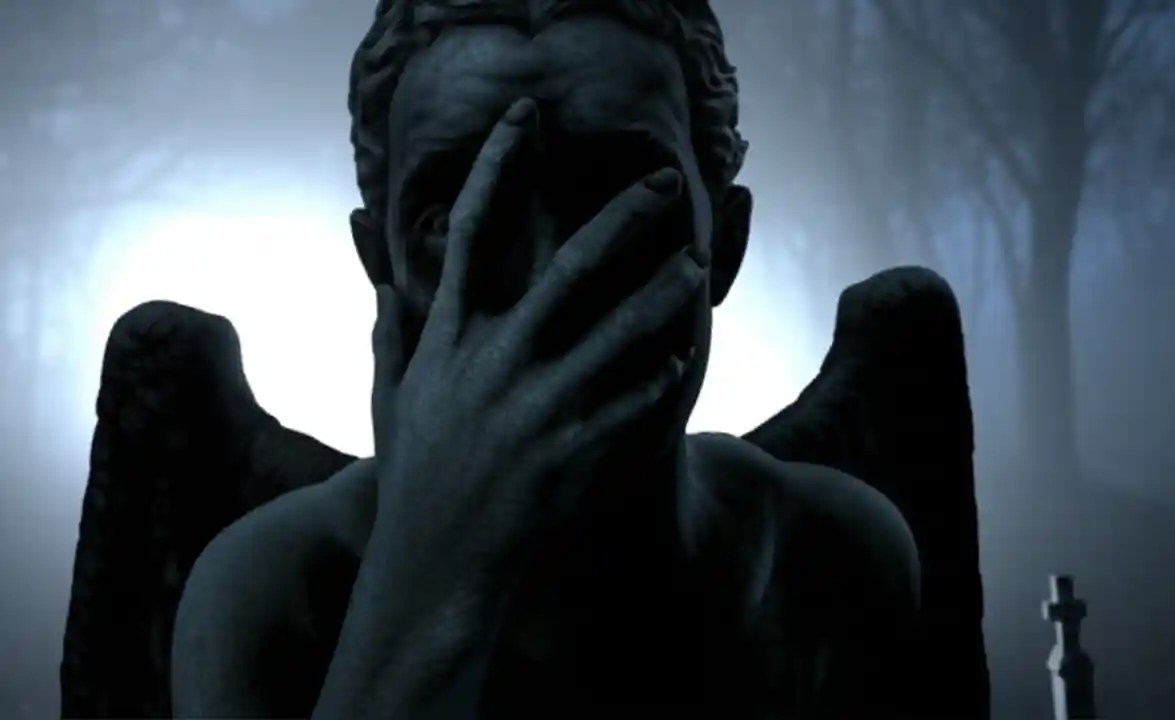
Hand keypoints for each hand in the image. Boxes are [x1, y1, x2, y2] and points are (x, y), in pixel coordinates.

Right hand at [370, 97, 707, 570]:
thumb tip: (384, 290)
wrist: (433, 569)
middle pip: (567, 270)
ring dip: (662, 297)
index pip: (472, 233)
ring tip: (694, 268)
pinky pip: (631, 405)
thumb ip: (391, 340)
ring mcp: (536, 411)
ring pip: (617, 335)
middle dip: (620, 220)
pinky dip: (657, 380)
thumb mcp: (392, 404)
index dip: (496, 167)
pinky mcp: (572, 456)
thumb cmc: (413, 483)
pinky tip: (680, 362)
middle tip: (663, 184)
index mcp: (448, 341)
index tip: (525, 118)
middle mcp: (493, 365)